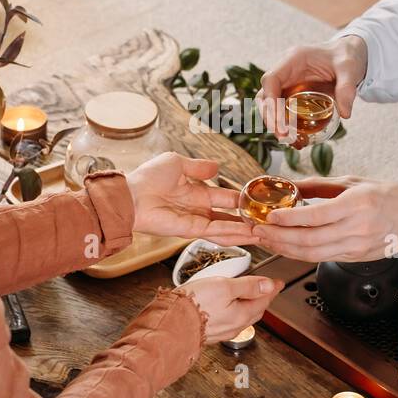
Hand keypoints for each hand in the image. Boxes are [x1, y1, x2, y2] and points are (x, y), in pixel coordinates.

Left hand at [126, 152, 257, 245]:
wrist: (130, 194)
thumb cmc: (147, 177)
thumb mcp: (177, 163)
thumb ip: (199, 167)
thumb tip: (217, 167)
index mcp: (195, 192)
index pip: (224, 198)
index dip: (240, 199)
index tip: (255, 200)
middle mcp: (197, 209)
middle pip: (228, 217)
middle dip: (246, 219)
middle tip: (266, 220)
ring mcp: (195, 221)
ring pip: (226, 228)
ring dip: (245, 230)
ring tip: (265, 232)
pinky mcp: (190, 230)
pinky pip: (216, 232)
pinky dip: (233, 233)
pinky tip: (249, 233)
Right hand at [176, 275, 284, 343]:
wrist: (170, 324)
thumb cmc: (194, 304)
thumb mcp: (225, 286)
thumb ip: (248, 286)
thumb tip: (269, 286)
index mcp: (242, 314)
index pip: (264, 300)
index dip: (272, 289)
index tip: (278, 283)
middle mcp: (235, 326)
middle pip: (255, 310)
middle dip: (262, 299)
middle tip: (266, 288)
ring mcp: (222, 331)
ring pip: (242, 317)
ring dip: (248, 305)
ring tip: (247, 295)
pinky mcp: (210, 332)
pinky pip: (228, 321)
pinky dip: (233, 311)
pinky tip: (226, 306)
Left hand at [252, 176, 397, 262]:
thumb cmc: (385, 195)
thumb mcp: (353, 182)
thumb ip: (318, 185)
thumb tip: (287, 185)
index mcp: (357, 205)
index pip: (317, 216)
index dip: (291, 218)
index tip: (270, 216)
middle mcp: (357, 229)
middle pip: (310, 240)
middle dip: (280, 237)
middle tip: (258, 230)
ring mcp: (356, 248)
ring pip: (313, 254)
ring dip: (285, 249)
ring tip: (266, 240)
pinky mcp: (354, 259)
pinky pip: (321, 258)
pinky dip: (299, 254)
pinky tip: (284, 247)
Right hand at [259, 36, 367, 139]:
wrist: (349, 55)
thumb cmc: (346, 56)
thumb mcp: (350, 68)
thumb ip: (347, 88)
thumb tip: (345, 114)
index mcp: (293, 59)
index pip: (271, 79)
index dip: (270, 100)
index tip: (280, 121)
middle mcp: (286, 72)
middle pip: (265, 94)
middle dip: (269, 116)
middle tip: (282, 135)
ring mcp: (288, 84)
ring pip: (270, 104)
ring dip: (275, 123)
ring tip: (287, 140)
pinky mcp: (293, 94)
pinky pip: (283, 110)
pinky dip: (286, 125)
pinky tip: (296, 139)